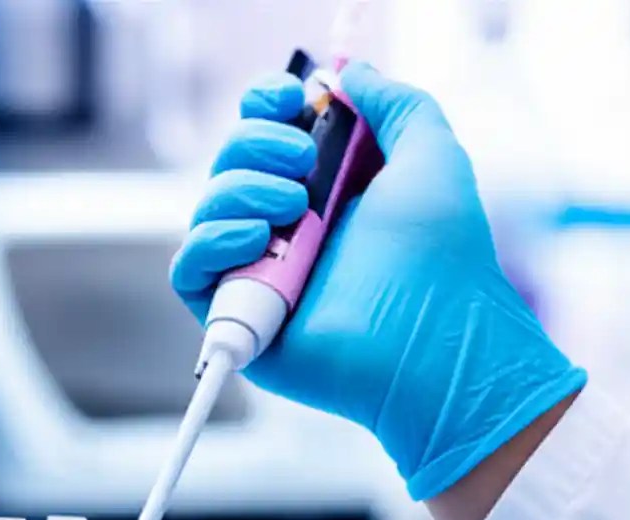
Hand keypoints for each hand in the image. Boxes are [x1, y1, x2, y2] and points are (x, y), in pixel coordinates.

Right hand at [171, 66, 585, 499]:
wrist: (433, 337)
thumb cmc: (442, 258)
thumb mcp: (432, 156)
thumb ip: (397, 104)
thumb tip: (348, 74)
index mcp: (323, 188)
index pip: (264, 134)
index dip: (263, 107)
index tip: (291, 97)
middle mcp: (284, 228)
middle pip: (227, 162)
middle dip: (255, 144)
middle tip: (304, 162)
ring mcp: (258, 273)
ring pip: (205, 209)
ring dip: (240, 191)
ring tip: (294, 210)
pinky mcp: (237, 317)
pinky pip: (187, 269)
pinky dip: (211, 244)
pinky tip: (257, 241)